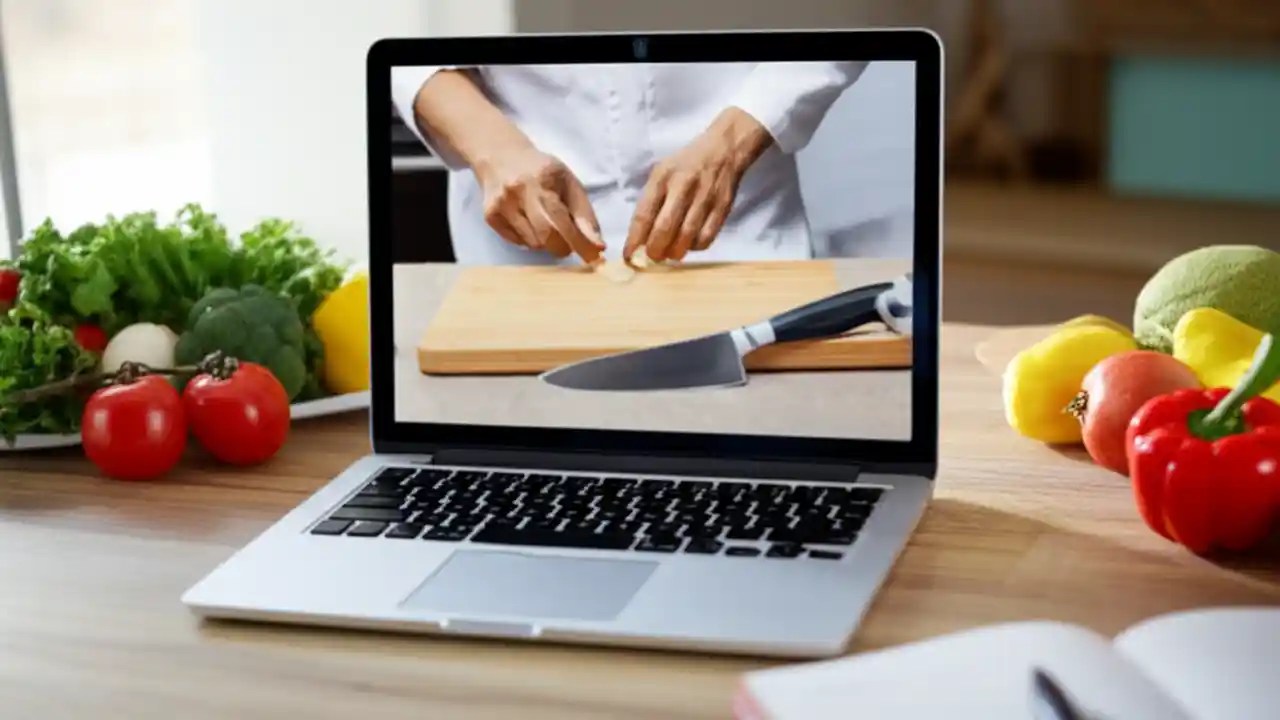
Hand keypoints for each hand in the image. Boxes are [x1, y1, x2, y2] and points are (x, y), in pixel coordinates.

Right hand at [474, 147, 603, 262]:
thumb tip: (597, 245)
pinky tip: (529, 222)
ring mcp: (501, 205)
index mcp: (542, 179)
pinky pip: (518, 243)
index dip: (579, 242)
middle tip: (569, 245)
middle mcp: (518, 191)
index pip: (562, 218)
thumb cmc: (542, 172)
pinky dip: (530, 240)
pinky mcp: (490, 216)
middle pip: (545, 235)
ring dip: (546, 243)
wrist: (500, 157)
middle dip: (563, 247)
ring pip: (533, 243)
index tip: (594, 257)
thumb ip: (584, 213)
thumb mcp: (568, 182)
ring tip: (546, 224)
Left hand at [625, 107, 772, 262]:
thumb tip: (640, 237)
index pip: (644, 214)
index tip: (629, 255)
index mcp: (662, 177)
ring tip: (670, 254)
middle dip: (655, 250)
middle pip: (665, 228)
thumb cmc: (685, 164)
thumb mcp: (661, 172)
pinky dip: (696, 247)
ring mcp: (705, 197)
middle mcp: (683, 186)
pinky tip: (690, 244)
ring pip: (687, 236)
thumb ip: (650, 201)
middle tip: (653, 256)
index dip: (635, 239)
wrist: (724, 149)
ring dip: (675, 252)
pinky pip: (707, 237)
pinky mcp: (723, 207)